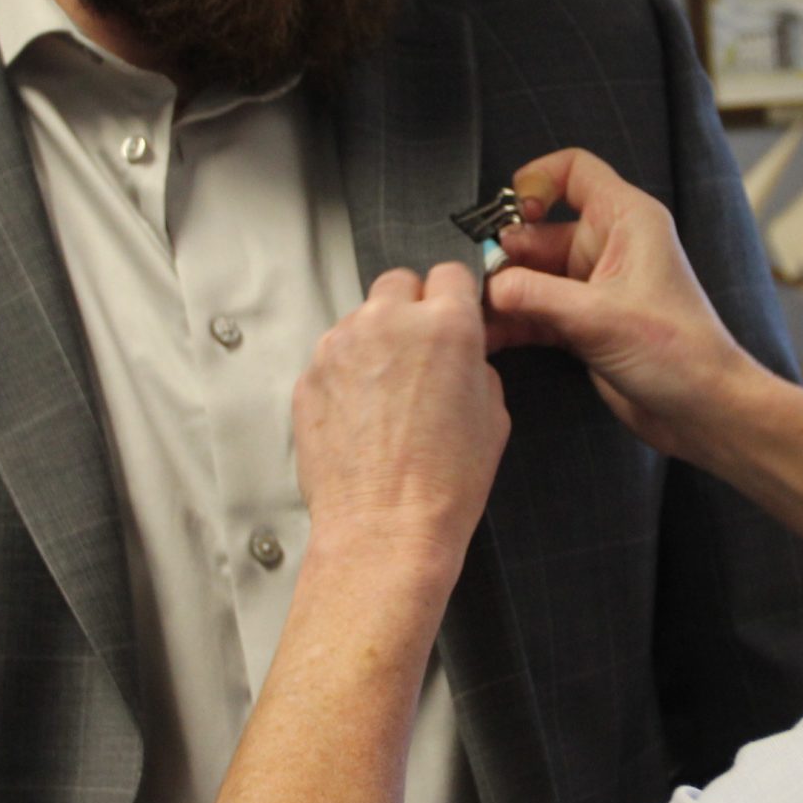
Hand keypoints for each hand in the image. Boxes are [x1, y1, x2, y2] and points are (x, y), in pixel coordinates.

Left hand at [294, 262, 511, 587]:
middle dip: (411, 309)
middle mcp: (389, 323)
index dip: (455, 298)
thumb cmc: (442, 484)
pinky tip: (362, 416)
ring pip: (361, 319)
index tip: (453, 317)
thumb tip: (462, 357)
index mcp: (446, 325)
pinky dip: (347, 374)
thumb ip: (476, 366)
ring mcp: (340, 345)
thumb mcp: (494, 417)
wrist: (384, 528)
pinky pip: (333, 356)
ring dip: (376, 342)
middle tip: (419, 353)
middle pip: (398, 283)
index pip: (449, 273)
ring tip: (388, 395)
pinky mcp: (309, 375)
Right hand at [484, 147, 770, 461]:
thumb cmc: (679, 353)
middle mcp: (610, 246)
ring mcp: (596, 286)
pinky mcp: (586, 322)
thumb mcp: (599, 317)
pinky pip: (538, 309)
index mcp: (627, 221)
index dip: (537, 180)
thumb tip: (487, 286)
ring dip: (503, 292)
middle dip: (505, 254)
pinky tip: (488, 335)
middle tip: (475, 281)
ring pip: (533, 274)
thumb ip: (536, 296)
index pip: (575, 170)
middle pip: (540, 230)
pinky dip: (514, 320)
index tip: (510, 211)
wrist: (703, 410)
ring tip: (473, 313)